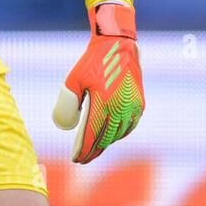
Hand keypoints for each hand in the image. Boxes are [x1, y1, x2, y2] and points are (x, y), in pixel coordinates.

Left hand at [52, 2, 144, 162]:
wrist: (118, 46)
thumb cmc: (92, 63)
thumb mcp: (73, 81)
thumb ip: (67, 104)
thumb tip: (66, 126)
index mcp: (103, 103)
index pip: (91, 135)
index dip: (83, 150)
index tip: (76, 159)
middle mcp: (120, 108)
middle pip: (105, 139)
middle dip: (93, 152)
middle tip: (83, 159)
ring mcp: (132, 107)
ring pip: (118, 134)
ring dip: (106, 144)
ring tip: (94, 150)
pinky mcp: (139, 104)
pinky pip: (130, 126)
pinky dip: (120, 134)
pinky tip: (111, 137)